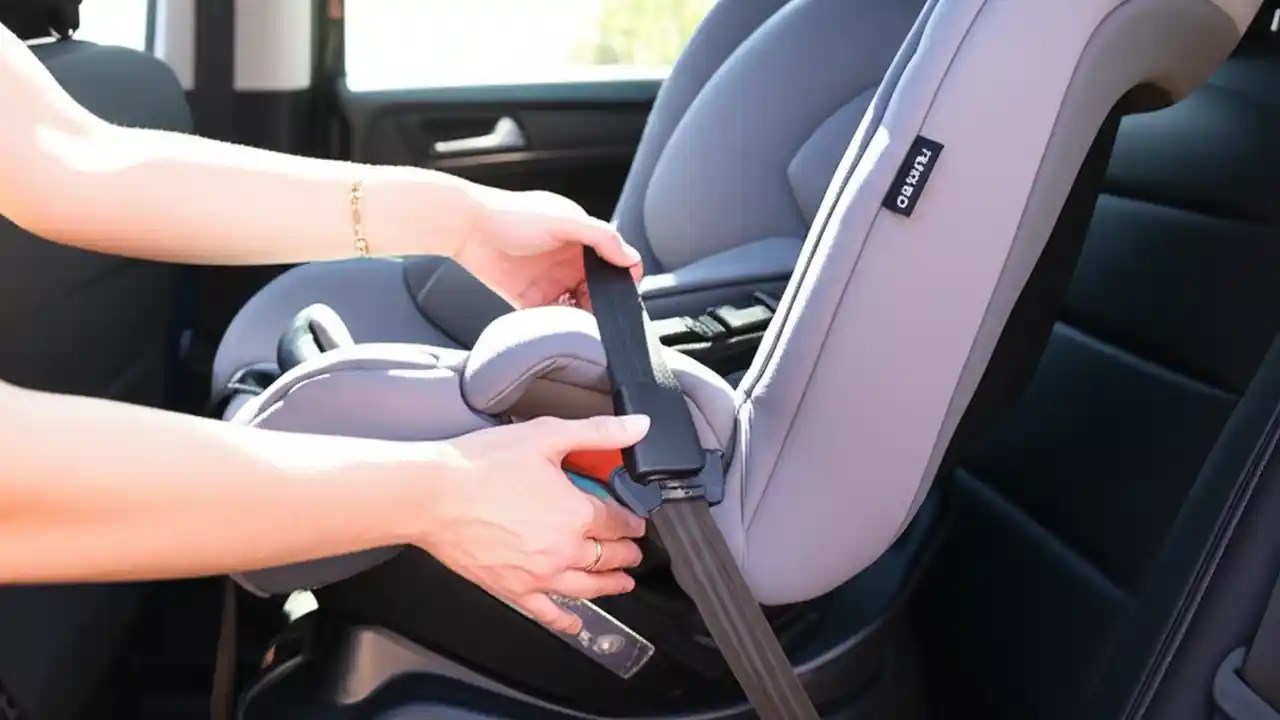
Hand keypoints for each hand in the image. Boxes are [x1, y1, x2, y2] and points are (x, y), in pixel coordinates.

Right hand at [418, 415, 650, 633]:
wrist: (432, 496)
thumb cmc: (482, 465)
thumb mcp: (545, 435)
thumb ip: (598, 432)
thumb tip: (639, 426)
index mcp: (576, 513)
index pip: (617, 521)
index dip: (631, 521)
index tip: (634, 521)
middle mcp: (564, 550)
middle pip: (608, 556)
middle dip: (626, 553)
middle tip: (633, 551)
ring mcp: (539, 575)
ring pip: (587, 587)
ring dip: (610, 585)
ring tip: (622, 584)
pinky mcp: (512, 589)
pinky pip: (548, 612)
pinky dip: (566, 621)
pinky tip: (575, 623)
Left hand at [454, 187, 643, 308]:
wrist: (467, 226)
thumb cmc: (514, 214)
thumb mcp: (564, 219)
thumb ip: (601, 237)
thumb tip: (632, 259)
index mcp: (583, 239)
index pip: (615, 263)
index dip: (623, 280)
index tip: (624, 296)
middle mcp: (569, 261)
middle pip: (599, 290)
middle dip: (604, 305)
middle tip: (604, 318)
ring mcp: (551, 281)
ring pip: (578, 307)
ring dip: (584, 318)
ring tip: (584, 327)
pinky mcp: (530, 299)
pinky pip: (552, 318)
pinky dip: (560, 326)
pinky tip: (561, 328)